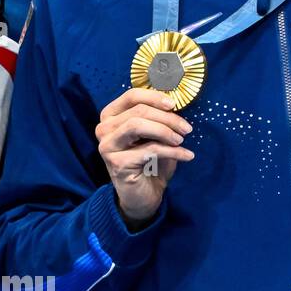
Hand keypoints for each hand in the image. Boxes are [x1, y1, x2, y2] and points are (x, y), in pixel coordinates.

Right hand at [96, 88, 194, 227]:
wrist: (144, 194)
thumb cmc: (150, 161)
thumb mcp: (156, 135)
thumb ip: (160, 118)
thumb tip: (176, 104)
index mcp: (112, 116)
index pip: (131, 96)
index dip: (154, 97)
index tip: (174, 105)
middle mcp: (104, 128)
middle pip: (138, 111)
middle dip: (167, 118)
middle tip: (186, 129)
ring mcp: (107, 146)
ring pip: (137, 125)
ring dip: (165, 131)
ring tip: (182, 140)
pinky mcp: (116, 163)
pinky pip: (149, 150)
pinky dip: (173, 151)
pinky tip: (186, 155)